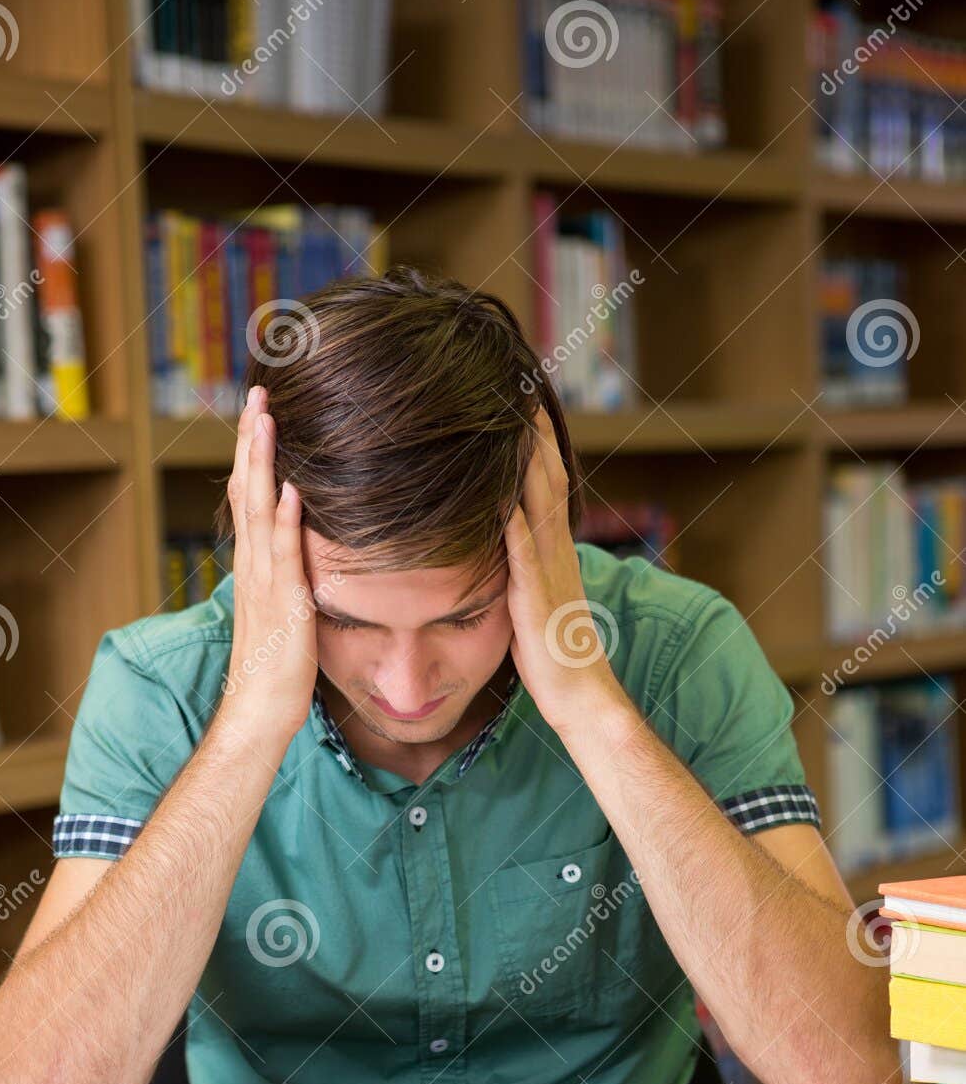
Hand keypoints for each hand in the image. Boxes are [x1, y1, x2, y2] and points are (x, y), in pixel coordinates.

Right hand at [216, 385, 317, 746]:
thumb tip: (305, 546)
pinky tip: (292, 487)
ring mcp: (265, 582)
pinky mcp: (284, 604)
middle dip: (251, 441)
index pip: (250, 496)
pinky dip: (287, 520)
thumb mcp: (286, 608)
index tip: (260, 412)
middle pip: (248, 490)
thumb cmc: (277, 668)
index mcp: (256, 564)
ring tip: (266, 420)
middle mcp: (254, 565)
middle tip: (257, 392)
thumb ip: (290, 574)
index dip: (253, 454)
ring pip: (260, 511)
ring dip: (263, 464)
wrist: (260, 711)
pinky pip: (284, 555)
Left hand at [504, 406, 623, 733]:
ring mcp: (549, 574)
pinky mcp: (535, 601)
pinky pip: (525, 558)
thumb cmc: (553, 652)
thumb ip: (522, 563)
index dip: (536, 442)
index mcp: (554, 549)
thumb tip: (504, 535)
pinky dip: (515, 527)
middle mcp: (555, 552)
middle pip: (548, 480)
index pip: (547, 482)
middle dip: (534, 435)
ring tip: (513, 424)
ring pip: (540, 507)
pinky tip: (503, 501)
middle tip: (520, 389)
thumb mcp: (534, 595)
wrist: (580, 695)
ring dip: (528, 466)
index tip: (522, 403)